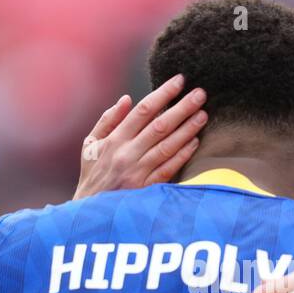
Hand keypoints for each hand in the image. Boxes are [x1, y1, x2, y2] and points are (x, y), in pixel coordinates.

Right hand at [76, 74, 207, 197]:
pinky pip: (168, 169)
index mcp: (114, 139)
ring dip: (187, 129)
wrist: (90, 212)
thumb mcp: (91, 144)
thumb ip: (108, 120)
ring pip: (167, 146)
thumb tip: (127, 99)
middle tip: (200, 94)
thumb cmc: (92, 174)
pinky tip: (195, 142)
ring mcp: (137, 172)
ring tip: (203, 115)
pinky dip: (182, 155)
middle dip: (182, 108)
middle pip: (159, 126)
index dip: (163, 94)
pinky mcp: (146, 189)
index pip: (143, 111)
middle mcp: (126, 154)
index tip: (179, 80)